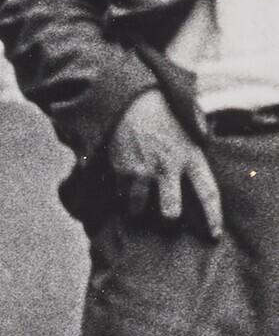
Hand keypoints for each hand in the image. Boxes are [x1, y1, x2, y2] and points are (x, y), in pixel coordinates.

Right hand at [106, 89, 222, 236]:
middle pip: (170, 212)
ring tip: (137, 198)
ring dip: (137, 208)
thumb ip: (199, 146)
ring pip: (139, 209)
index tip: (214, 235)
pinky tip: (124, 181)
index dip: (212, 217)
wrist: (130, 100)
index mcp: (191, 156)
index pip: (208, 193)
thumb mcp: (189, 127)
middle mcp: (168, 167)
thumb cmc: (163, 114)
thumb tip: (205, 159)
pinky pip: (121, 194)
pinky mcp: (121, 171)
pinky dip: (122, 193)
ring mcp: (143, 171)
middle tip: (165, 218)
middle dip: (167, 219)